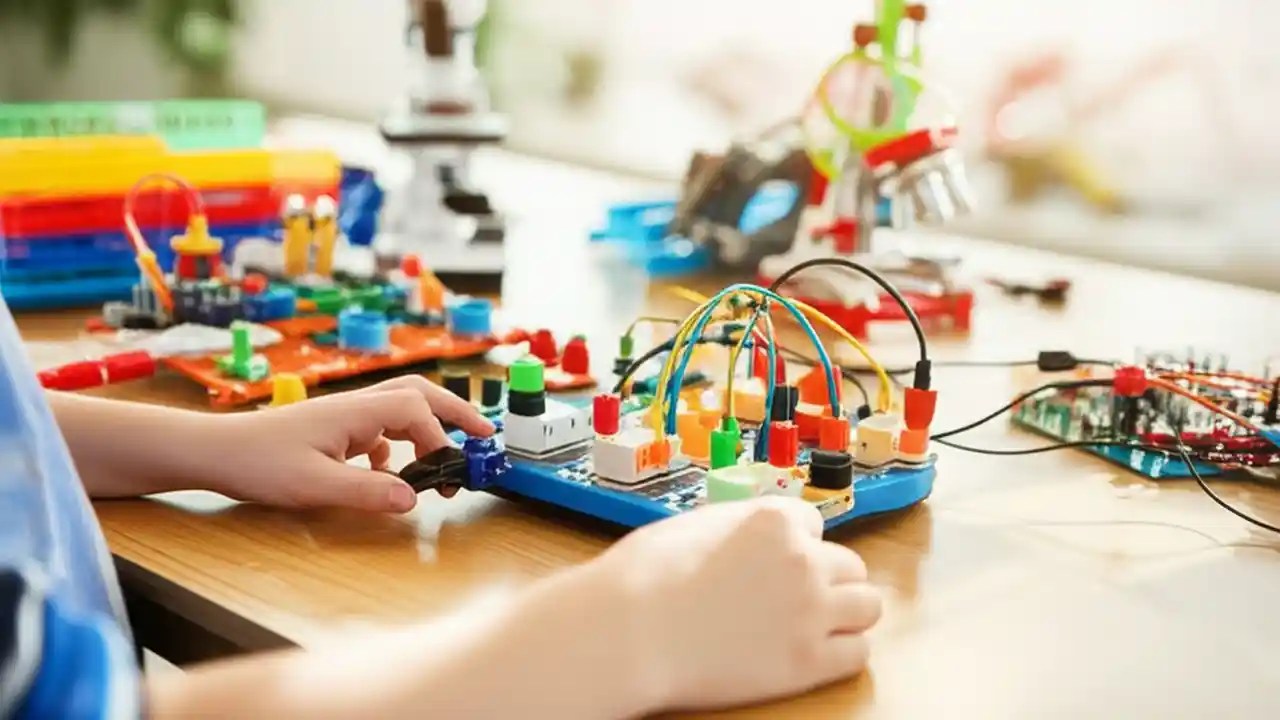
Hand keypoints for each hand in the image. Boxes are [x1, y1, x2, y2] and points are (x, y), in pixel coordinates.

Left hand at [206, 375, 493, 512]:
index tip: (443, 476)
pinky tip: (390, 470)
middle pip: (419, 394)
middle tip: (485, 433)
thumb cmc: (257, 463)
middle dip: (455, 411)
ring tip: (451, 451)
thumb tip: (413, 497)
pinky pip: (379, 426)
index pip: (415, 412)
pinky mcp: (334, 430)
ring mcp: (344, 416)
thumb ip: (367, 490)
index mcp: (355, 411)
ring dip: (430, 424)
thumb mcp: (314, 484)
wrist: (215, 451)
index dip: (438, 441)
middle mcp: (355, 406)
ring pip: (401, 407)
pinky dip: (397, 443)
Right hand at [593, 496, 880, 711]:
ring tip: (813, 624)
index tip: (777, 564)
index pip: (814, 525)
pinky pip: (858, 652)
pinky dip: (842, 651)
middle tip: (794, 597)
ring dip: (845, 612)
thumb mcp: (696, 525)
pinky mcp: (808, 662)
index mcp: (774, 520)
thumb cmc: (645, 577)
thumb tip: (752, 539)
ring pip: (867, 605)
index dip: (795, 545)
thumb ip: (740, 528)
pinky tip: (814, 652)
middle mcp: (802, 560)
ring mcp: (809, 611)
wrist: (628, 631)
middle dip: (826, 578)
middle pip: (848, 564)